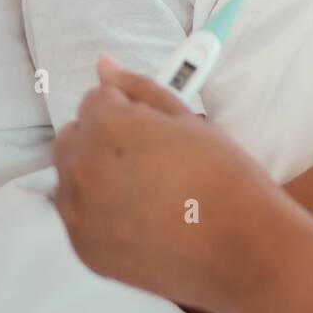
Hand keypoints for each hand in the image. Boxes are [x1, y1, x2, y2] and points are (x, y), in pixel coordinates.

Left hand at [53, 55, 283, 312]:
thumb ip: (140, 89)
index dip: (127, 109)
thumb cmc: (224, 177)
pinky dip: (101, 212)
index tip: (154, 129)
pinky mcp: (83, 248)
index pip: (96, 100)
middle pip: (72, 138)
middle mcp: (81, 168)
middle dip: (101, 139)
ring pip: (71, 178)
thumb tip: (103, 64)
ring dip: (97, 175)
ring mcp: (78, 213)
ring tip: (148, 191)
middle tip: (149, 158)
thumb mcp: (188, 121)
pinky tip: (142, 218)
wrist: (241, 248)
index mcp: (107, 127)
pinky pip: (79, 217)